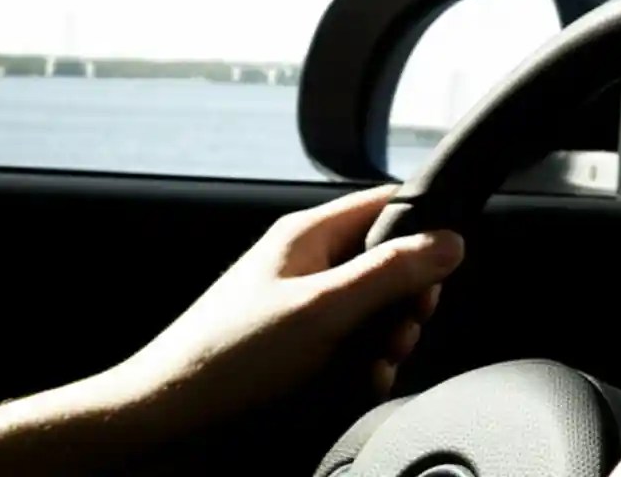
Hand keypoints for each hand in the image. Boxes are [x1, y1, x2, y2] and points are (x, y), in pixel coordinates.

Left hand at [0, 185, 464, 476]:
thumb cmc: (230, 355)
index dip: (422, 230)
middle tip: (399, 329)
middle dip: (406, 301)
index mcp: (309, 234)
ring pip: (375, 310)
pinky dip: (364, 365)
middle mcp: (309, 263)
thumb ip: (389, 273)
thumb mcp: (324, 309)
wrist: (171, 416)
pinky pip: (353, 344)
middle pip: (389, 263)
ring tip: (374, 363)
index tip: (439, 268)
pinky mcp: (301, 344)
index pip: (386, 204)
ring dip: (387, 340)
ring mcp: (304, 304)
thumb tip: (449, 242)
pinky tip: (357, 382)